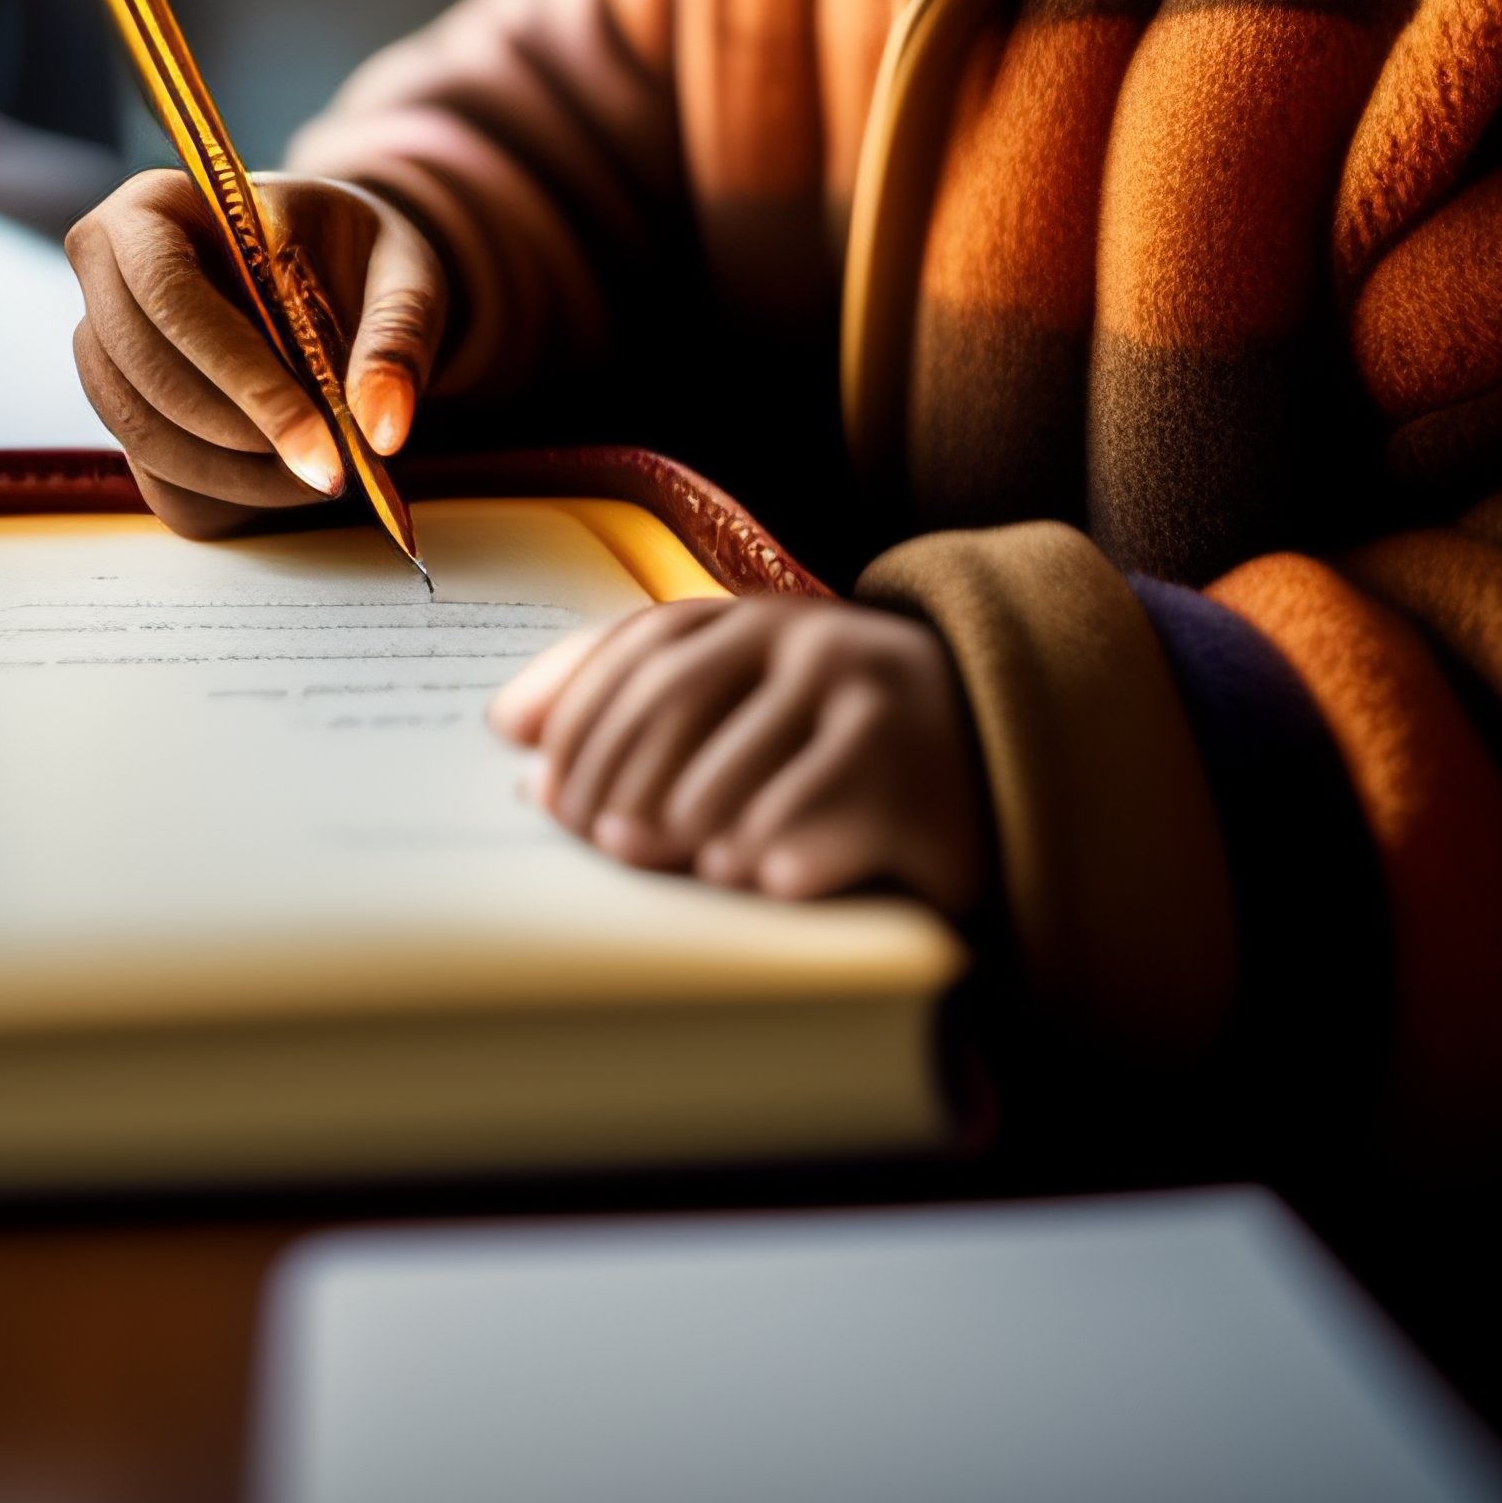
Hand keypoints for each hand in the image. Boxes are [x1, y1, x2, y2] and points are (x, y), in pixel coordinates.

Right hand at [65, 169, 446, 536]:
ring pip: (146, 438)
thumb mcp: (402, 271)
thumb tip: (382, 428)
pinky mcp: (123, 414)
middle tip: (335, 470)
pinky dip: (229, 496)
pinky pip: (159, 480)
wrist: (335, 272)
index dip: (242, 375)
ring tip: (323, 473)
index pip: (169, 291)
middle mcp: (105, 274)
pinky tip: (291, 479)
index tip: (323, 442)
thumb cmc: (358, 252)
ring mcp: (102, 351)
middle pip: (146, 375)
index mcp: (155, 206)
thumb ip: (397, 335)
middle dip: (245, 435)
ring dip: (239, 476)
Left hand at [489, 597, 989, 914]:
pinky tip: (745, 881)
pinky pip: (814, 816)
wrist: (994, 763)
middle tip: (589, 842)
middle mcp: (808, 640)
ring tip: (650, 861)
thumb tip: (508, 726)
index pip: (643, 651)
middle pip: (674, 701)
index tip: (543, 791)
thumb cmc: (834, 742)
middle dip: (615, 775)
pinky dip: (769, 850)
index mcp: (756, 621)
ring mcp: (862, 696)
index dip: (581, 718)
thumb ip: (639, 700)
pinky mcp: (909, 770)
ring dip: (681, 821)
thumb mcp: (745, 703)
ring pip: (736, 766)